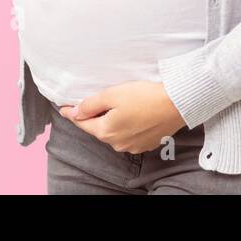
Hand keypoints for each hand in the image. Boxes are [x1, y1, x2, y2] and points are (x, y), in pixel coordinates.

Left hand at [56, 81, 186, 154]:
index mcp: (106, 131)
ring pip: (114, 132)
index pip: (83, 123)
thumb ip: (90, 104)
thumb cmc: (144, 96)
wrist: (177, 103)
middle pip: (98, 128)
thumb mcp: (112, 94)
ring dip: (111, 121)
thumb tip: (73, 112)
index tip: (63, 107)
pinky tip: (131, 113)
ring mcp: (133, 145)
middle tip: (89, 102)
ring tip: (114, 106)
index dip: (72, 113)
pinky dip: (125, 125)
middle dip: (93, 116)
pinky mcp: (146, 143)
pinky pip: (129, 135)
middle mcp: (118, 143)